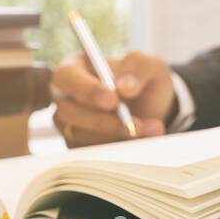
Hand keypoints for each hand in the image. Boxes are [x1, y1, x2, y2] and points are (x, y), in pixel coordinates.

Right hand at [51, 50, 176, 146]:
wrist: (154, 110)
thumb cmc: (144, 81)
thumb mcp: (150, 65)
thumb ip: (138, 66)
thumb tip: (123, 87)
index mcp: (76, 68)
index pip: (66, 77)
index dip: (86, 90)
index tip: (113, 100)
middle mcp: (67, 97)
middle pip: (67, 111)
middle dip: (101, 121)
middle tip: (133, 125)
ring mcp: (70, 124)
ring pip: (79, 135)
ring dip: (115, 136)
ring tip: (149, 129)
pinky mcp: (77, 146)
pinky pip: (88, 153)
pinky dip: (116, 149)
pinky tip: (142, 140)